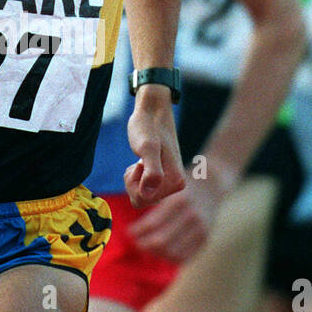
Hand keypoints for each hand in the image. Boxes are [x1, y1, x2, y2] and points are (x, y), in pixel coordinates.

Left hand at [123, 91, 184, 207]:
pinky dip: (137, 176)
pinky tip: (142, 161)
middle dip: (134, 181)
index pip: (143, 199)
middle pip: (142, 200)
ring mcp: (170, 181)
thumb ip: (151, 172)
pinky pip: (143, 189)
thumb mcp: (147, 148)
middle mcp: (177, 184)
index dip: (135, 182)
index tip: (141, 162)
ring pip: (141, 195)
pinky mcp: (163, 178)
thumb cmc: (148, 127)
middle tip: (140, 160)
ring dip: (135, 178)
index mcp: (176, 181)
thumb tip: (148, 195)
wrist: (152, 111)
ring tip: (141, 159)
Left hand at [128, 157, 236, 262]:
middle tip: (136, 241)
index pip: (152, 224)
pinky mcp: (205, 239)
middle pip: (161, 241)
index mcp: (179, 201)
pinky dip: (170, 257)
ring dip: (155, 253)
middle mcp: (191, 217)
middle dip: (144, 244)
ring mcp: (200, 230)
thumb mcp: (168, 186)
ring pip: (172, 252)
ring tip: (147, 246)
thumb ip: (152, 200)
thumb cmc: (182, 185)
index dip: (138, 231)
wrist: (212, 185)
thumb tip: (132, 219)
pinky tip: (161, 252)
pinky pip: (184, 257)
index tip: (129, 232)